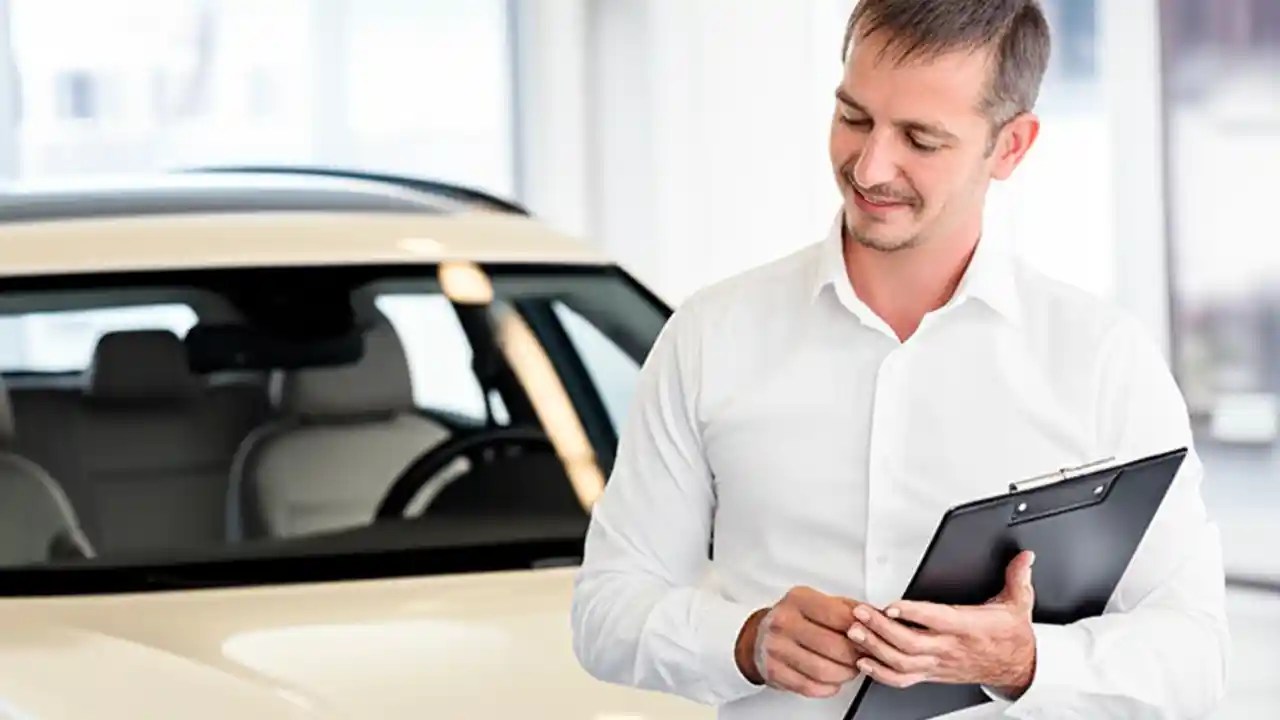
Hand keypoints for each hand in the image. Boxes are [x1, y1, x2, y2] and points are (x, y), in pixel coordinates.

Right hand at [734, 586, 866, 697]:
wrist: (758, 637)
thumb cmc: (793, 619)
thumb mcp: (817, 602)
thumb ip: (846, 608)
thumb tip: (878, 615)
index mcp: (799, 599)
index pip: (840, 616)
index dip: (862, 629)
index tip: (871, 636)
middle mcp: (784, 622)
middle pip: (834, 646)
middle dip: (856, 656)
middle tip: (863, 656)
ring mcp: (777, 648)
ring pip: (824, 671)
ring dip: (845, 674)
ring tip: (850, 668)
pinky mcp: (774, 671)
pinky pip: (811, 687)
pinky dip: (829, 687)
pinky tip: (832, 679)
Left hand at [846, 551, 1037, 695]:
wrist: (1017, 669)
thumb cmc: (1011, 638)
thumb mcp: (1019, 604)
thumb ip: (1017, 578)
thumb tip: (1024, 556)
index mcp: (969, 628)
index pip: (937, 620)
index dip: (913, 613)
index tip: (892, 604)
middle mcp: (950, 648)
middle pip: (910, 643)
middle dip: (882, 628)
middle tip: (861, 613)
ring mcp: (939, 663)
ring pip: (902, 662)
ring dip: (876, 648)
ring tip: (856, 632)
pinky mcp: (932, 674)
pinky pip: (903, 680)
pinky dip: (881, 674)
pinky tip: (864, 661)